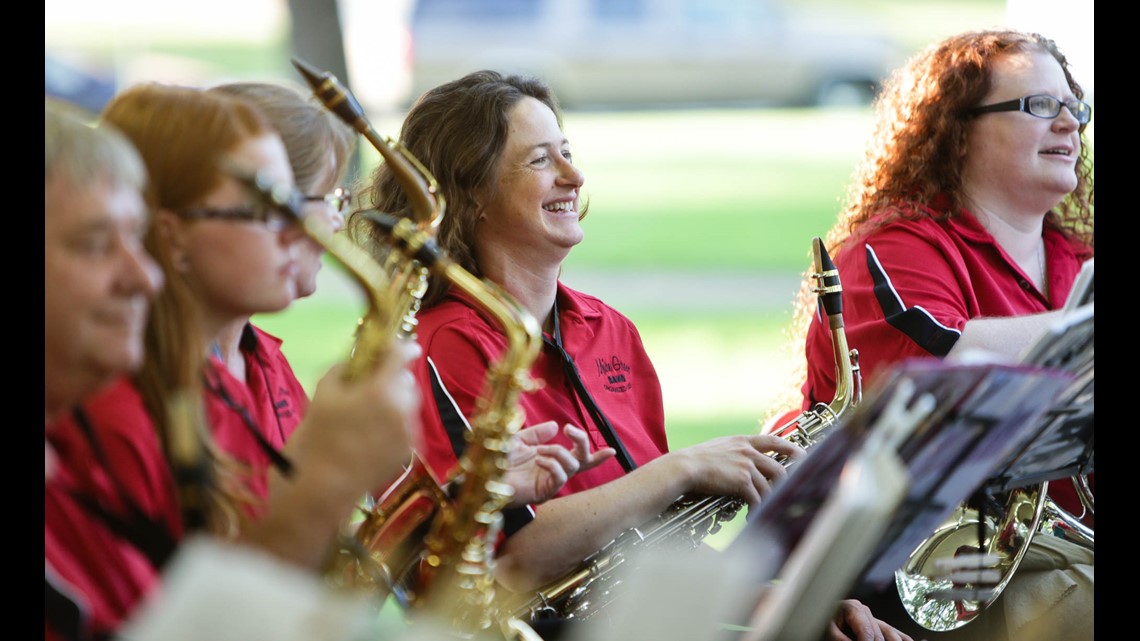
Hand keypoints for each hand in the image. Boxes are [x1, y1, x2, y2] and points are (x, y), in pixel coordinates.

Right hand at [286, 339, 421, 495]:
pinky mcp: (410, 450)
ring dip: (395, 401)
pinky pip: (407, 426)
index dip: (400, 345)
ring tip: (370, 414)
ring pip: (409, 404)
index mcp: (382, 389)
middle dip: (393, 379)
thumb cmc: (319, 436)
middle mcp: (403, 408)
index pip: (403, 354)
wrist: (324, 486)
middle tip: (372, 386)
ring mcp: (409, 431)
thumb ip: (343, 369)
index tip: (396, 345)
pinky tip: (373, 434)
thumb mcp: (323, 393)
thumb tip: (355, 361)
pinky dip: (396, 423)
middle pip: (407, 380)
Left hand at [503, 422, 615, 506]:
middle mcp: (554, 472)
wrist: (483, 473)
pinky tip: (538, 459)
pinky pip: (559, 477)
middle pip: (583, 460)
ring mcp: (550, 483)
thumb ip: (537, 433)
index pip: (579, 458)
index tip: (612, 449)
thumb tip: (555, 426)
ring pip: (572, 466)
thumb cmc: (497, 459)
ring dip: (557, 452)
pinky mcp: (544, 492)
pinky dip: (552, 464)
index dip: (596, 455)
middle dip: (582, 443)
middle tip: (570, 430)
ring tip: (540, 450)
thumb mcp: (518, 439)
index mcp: (550, 459)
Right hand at [668, 434, 804, 510]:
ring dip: (769, 500)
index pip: (772, 440)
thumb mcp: (718, 448)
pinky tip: (751, 515)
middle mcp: (747, 451)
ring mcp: (747, 465)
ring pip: (769, 485)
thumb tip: (741, 464)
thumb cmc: (695, 460)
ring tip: (765, 511)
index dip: (790, 447)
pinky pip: (757, 498)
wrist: (685, 467)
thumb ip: (734, 452)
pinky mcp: (743, 481)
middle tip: (789, 493)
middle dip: (785, 483)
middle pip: (778, 467)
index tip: (801, 453)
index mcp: (742, 441)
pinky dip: (756, 509)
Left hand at [825, 599, 913, 640]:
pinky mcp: (877, 625)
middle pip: (879, 636)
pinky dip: (901, 638)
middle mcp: (865, 611)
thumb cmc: (822, 620)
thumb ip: (840, 639)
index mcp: (853, 608)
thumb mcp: (827, 629)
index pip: (868, 633)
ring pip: (890, 634)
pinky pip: (894, 632)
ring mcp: (873, 618)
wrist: (819, 614)